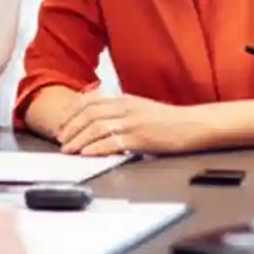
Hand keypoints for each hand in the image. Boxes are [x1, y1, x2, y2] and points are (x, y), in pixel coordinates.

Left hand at [56, 94, 200, 155]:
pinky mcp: (140, 139)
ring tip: (69, 150)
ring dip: (78, 140)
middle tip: (61, 140)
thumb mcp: (141, 109)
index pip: (91, 102)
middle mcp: (126, 108)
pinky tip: (87, 154)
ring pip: (96, 128)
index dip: (72, 113)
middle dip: (71, 128)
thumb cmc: (169, 121)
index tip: (63, 125)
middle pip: (89, 114)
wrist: (192, 126)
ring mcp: (133, 123)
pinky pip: (112, 142)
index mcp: (125, 99)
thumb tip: (99, 120)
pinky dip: (95, 148)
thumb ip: (120, 111)